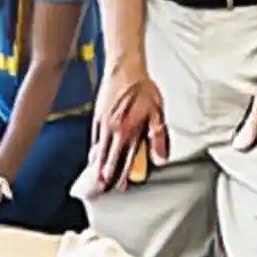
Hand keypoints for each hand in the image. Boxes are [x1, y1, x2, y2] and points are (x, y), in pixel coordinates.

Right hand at [91, 62, 168, 191]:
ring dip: (98, 164)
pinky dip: (95, 148)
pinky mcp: (98, 115)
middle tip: (101, 188)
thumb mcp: (156, 113)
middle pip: (107, 157)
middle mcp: (112, 130)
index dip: (121, 174)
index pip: (123, 159)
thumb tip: (161, 157)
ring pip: (99, 149)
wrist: (124, 68)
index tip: (119, 186)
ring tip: (96, 176)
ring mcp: (103, 122)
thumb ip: (157, 137)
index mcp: (127, 131)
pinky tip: (95, 152)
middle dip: (105, 174)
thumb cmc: (142, 88)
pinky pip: (95, 137)